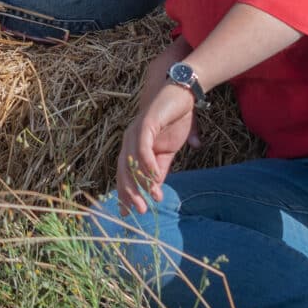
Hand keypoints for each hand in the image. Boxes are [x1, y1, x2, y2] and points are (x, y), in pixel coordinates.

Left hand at [114, 81, 195, 215]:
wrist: (183, 93)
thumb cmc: (175, 120)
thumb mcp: (168, 151)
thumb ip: (160, 169)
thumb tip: (154, 190)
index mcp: (134, 147)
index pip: (125, 174)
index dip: (125, 193)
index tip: (127, 213)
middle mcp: (130, 140)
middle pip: (124, 170)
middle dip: (131, 193)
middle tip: (140, 211)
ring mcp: (136, 131)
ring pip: (131, 161)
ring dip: (140, 182)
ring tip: (150, 199)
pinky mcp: (146, 123)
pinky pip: (143, 146)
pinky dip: (147, 163)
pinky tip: (154, 177)